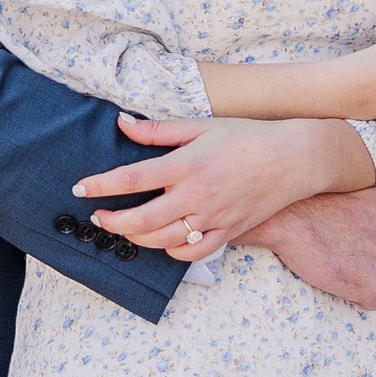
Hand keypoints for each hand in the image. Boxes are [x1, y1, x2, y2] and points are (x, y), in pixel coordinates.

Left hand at [74, 115, 370, 258]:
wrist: (294, 158)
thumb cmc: (246, 136)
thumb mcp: (201, 125)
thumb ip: (158, 130)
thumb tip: (122, 124)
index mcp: (186, 164)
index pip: (132, 179)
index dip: (100, 186)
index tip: (81, 189)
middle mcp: (196, 195)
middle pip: (140, 220)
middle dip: (112, 221)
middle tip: (98, 216)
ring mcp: (212, 217)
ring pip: (162, 241)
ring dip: (136, 238)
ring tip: (124, 228)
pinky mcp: (227, 232)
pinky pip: (192, 253)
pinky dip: (171, 251)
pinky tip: (163, 241)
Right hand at [245, 189, 375, 310]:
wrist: (291, 218)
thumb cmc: (314, 206)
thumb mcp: (356, 197)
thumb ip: (373, 214)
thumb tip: (368, 230)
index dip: (367, 246)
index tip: (348, 240)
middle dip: (369, 262)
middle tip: (340, 252)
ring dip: (362, 278)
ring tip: (337, 262)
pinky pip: (372, 302)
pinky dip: (354, 295)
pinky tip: (337, 276)